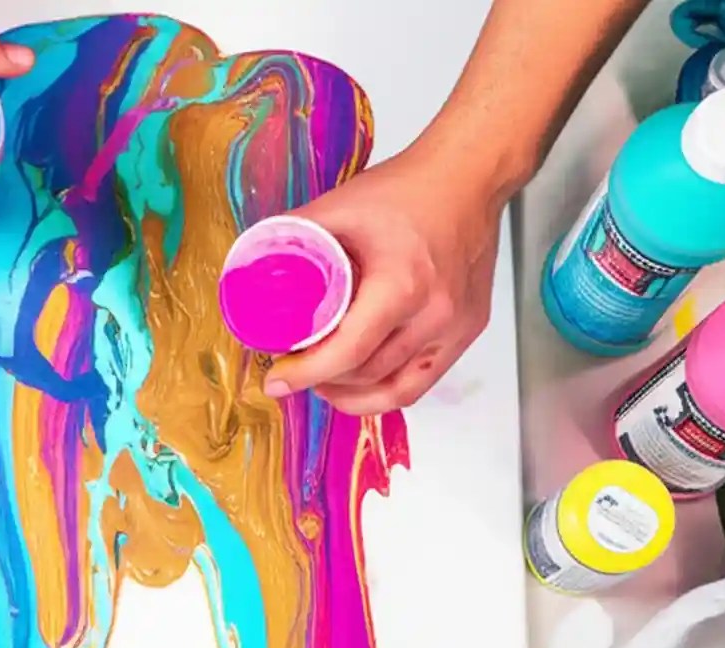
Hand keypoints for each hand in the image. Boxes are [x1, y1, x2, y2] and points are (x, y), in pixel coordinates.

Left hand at [262, 142, 504, 415]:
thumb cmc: (411, 189)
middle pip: (367, 374)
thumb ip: (294, 234)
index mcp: (403, 284)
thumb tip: (255, 262)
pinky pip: (424, 379)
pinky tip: (361, 384)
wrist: (468, 177)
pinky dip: (388, 390)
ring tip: (322, 381)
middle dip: (322, 380)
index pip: (348, 352)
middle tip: (291, 369)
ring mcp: (456, 327)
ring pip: (397, 388)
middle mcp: (435, 313)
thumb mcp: (339, 206)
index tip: (276, 381)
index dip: (305, 374)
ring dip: (353, 392)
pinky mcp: (467, 330)